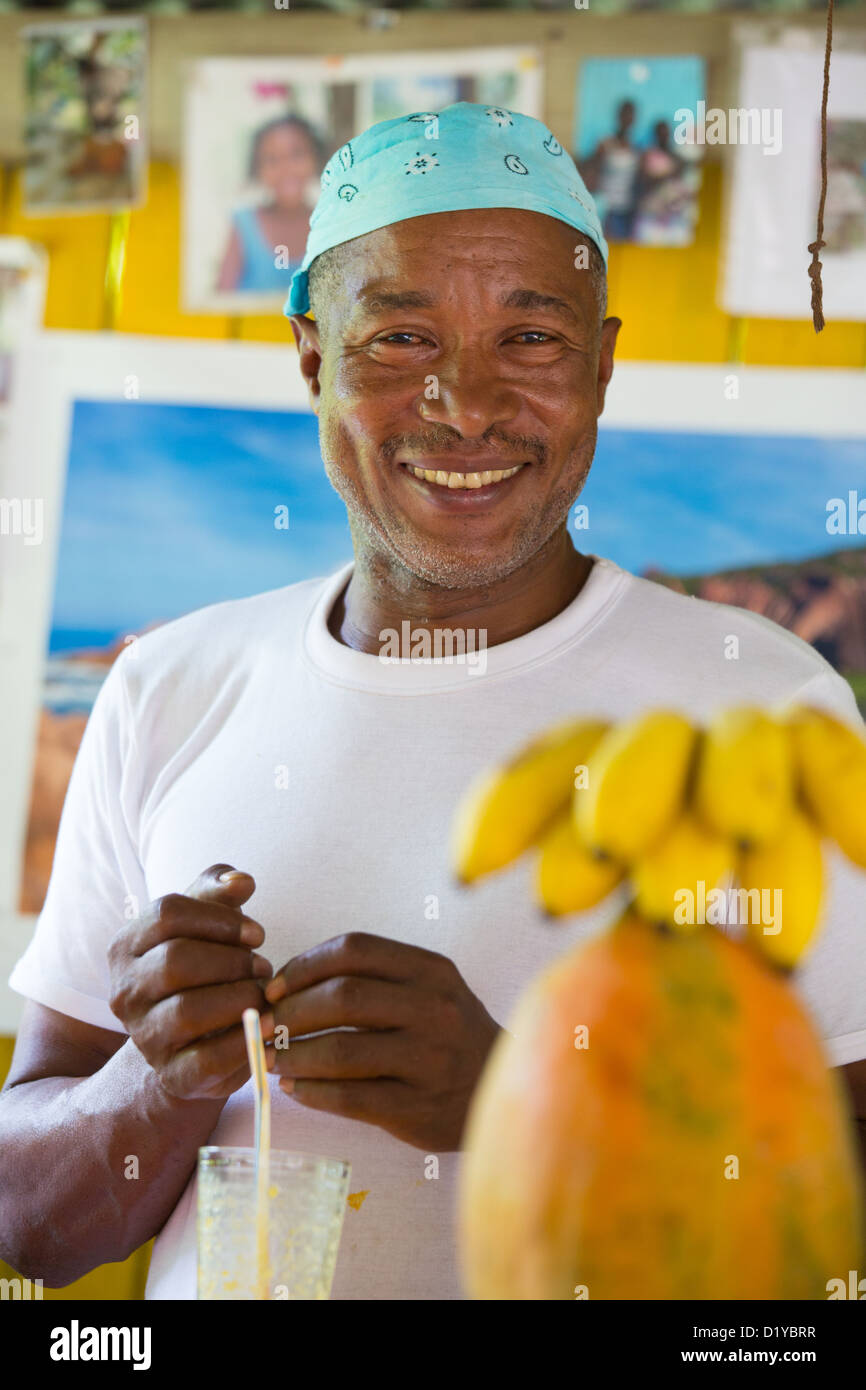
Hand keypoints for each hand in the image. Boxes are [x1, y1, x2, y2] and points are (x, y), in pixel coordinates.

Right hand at [107, 864, 274, 1100]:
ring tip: (264, 993)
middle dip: (231, 960)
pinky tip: (267, 1024)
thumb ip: (219, 891)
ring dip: (240, 997)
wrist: (192, 1039)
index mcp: (126, 945)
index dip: (220, 918)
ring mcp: (144, 1036)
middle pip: (176, 960)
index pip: (166, 914)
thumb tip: (241, 881)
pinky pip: (207, 1058)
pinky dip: (244, 1039)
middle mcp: (124, 992)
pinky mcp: (171, 1074)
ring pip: (189, 1010)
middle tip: (263, 965)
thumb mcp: (205, 921)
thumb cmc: (203, 965)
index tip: (257, 933)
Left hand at [263, 933, 500, 1150]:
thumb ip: (373, 978)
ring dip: (294, 1055)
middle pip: (343, 997)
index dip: (304, 965)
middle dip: (291, 1011)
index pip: (355, 950)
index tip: (275, 986)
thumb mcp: (427, 989)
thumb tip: (288, 985)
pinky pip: (350, 1098)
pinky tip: (295, 1089)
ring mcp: (428, 1060)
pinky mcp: (417, 1107)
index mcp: (431, 971)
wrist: (498, 1089)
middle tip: (264, 1025)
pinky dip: (312, 1092)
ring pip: (342, 1051)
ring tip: (272, 1059)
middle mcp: (434, 1009)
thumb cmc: (446, 1034)